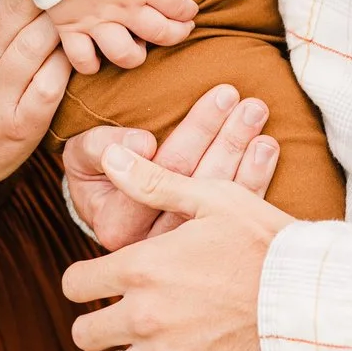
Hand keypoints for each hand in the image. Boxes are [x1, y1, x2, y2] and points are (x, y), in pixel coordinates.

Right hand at [46, 0, 196, 73]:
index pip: (177, 6)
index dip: (188, 11)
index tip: (189, 12)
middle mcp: (124, 8)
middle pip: (161, 33)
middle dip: (177, 34)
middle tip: (179, 30)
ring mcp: (97, 21)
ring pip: (125, 55)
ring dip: (137, 55)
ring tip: (139, 47)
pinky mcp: (70, 27)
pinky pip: (82, 59)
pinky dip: (90, 65)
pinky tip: (97, 58)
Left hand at [61, 146, 291, 350]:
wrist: (314, 306)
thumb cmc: (268, 246)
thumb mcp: (214, 200)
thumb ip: (154, 183)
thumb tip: (110, 156)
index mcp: (142, 267)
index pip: (74, 285)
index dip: (85, 284)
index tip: (103, 286)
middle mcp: (142, 317)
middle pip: (83, 333)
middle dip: (99, 325)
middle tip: (123, 321)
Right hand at [64, 85, 279, 249]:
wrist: (102, 206)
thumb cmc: (94, 172)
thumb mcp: (83, 155)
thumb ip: (101, 145)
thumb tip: (142, 145)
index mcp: (117, 225)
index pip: (164, 173)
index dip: (196, 131)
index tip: (221, 96)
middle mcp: (151, 247)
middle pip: (197, 187)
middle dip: (226, 138)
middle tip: (250, 103)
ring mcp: (182, 255)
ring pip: (220, 204)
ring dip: (243, 154)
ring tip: (259, 114)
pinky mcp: (206, 251)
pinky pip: (236, 218)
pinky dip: (256, 179)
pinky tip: (268, 149)